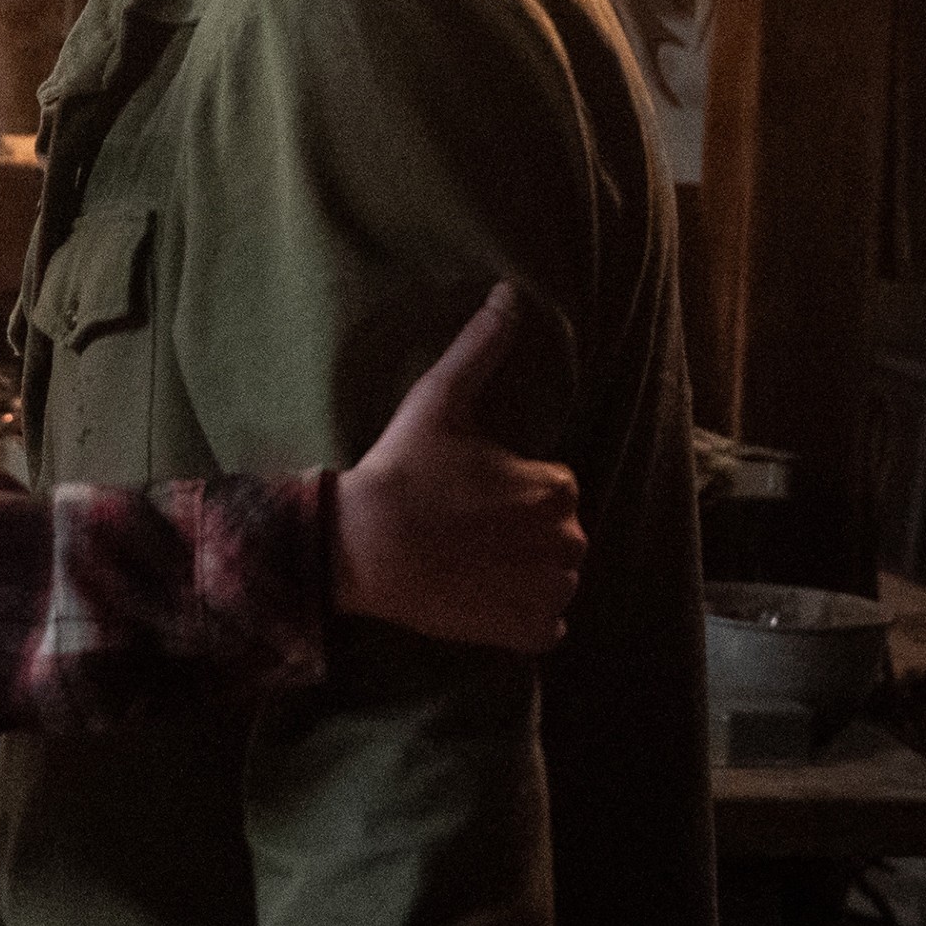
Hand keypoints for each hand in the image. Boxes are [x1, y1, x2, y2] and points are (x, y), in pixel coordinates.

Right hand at [333, 282, 585, 653]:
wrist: (359, 548)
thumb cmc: (400, 472)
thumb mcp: (437, 401)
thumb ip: (481, 348)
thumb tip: (511, 292)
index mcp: (555, 490)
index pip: (556, 488)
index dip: (513, 488)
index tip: (469, 491)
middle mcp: (567, 544)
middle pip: (560, 534)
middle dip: (524, 531)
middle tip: (465, 528)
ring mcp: (550, 593)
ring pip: (557, 578)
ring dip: (528, 572)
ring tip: (472, 562)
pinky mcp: (530, 633)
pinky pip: (548, 625)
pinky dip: (523, 617)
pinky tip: (481, 597)